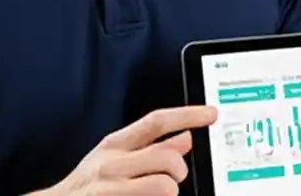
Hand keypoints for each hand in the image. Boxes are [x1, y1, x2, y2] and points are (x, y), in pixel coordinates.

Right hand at [38, 106, 217, 195]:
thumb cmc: (88, 186)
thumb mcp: (114, 160)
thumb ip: (150, 149)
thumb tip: (187, 138)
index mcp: (114, 145)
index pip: (156, 121)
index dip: (188, 115)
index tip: (212, 113)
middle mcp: (111, 164)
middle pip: (168, 159)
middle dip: (180, 171)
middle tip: (175, 178)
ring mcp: (110, 190)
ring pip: (165, 186)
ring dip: (169, 192)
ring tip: (157, 195)